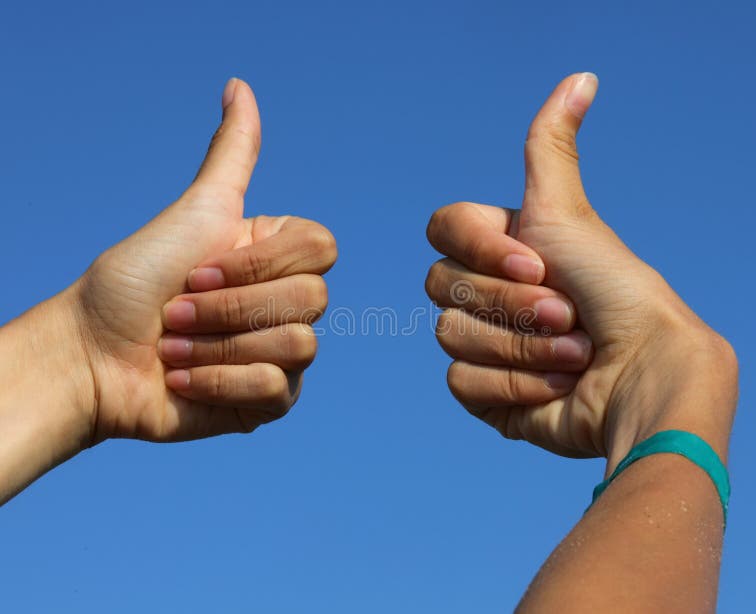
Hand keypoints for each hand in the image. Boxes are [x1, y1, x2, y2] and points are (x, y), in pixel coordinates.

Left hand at [71, 78, 335, 442]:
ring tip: (174, 347)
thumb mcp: (195, 211)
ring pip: (298, 345)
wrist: (94, 353)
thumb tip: (240, 86)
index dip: (261, 262)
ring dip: (219, 345)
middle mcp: (286, 303)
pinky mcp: (269, 401)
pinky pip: (279, 390)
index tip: (201, 267)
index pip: (322, 250)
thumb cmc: (138, 279)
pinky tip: (182, 378)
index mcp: (277, 258)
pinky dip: (220, 381)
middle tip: (178, 309)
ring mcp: (282, 354)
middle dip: (231, 307)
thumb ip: (232, 156)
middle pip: (313, 299)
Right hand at [426, 74, 736, 466]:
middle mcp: (486, 293)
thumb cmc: (613, 290)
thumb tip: (582, 77)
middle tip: (567, 312)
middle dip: (511, 303)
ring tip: (576, 352)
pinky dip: (515, 385)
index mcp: (498, 249)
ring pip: (451, 335)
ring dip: (522, 346)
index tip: (538, 262)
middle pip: (442, 286)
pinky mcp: (485, 394)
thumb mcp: (568, 211)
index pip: (443, 230)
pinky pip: (463, 382)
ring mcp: (483, 344)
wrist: (644, 374)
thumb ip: (549, 148)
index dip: (479, 247)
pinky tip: (558, 387)